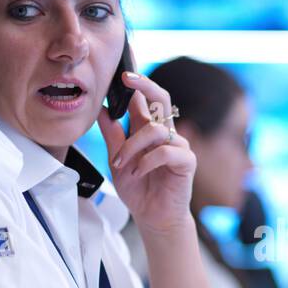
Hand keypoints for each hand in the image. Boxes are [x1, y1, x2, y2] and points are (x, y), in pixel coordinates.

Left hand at [97, 71, 194, 233]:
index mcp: (148, 130)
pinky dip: (147, 161)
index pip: (144, 99)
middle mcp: (165, 134)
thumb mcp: (117, 160)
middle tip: (127, 79)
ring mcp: (178, 146)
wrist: (153, 217)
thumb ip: (113, 135)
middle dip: (144, 85)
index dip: (136, 83)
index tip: (120, 71)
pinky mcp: (186, 162)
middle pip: (161, 98)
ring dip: (132, 146)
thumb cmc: (139, 189)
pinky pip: (166, 151)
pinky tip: (138, 172)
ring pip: (154, 130)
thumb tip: (101, 109)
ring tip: (122, 164)